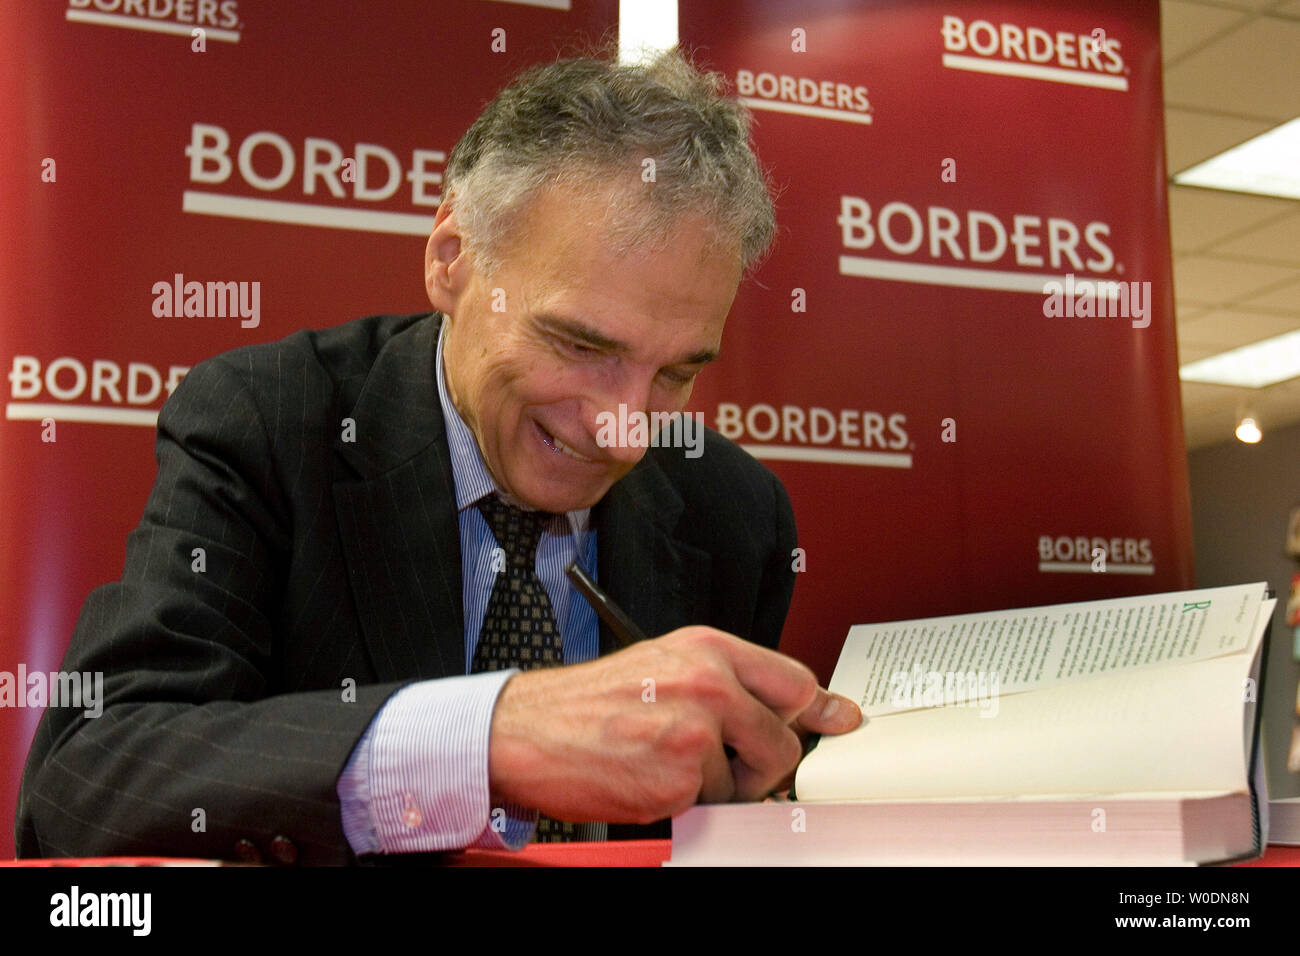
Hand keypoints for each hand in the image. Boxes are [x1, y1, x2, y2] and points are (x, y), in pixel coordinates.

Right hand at [486, 626, 861, 822]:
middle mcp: (707, 681)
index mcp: (706, 647)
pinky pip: (712, 804)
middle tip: (722, 760)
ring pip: (749, 777)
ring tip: (666, 760)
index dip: (816, 709)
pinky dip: (686, 802)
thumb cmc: (590, 701)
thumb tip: (810, 705)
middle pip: (783, 738)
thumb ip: (733, 681)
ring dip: (717, 784)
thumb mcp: (665, 665)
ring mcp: (695, 729)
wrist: (526, 730)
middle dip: (762, 761)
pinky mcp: (678, 776)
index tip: (841, 722)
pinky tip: (650, 778)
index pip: (793, 679)